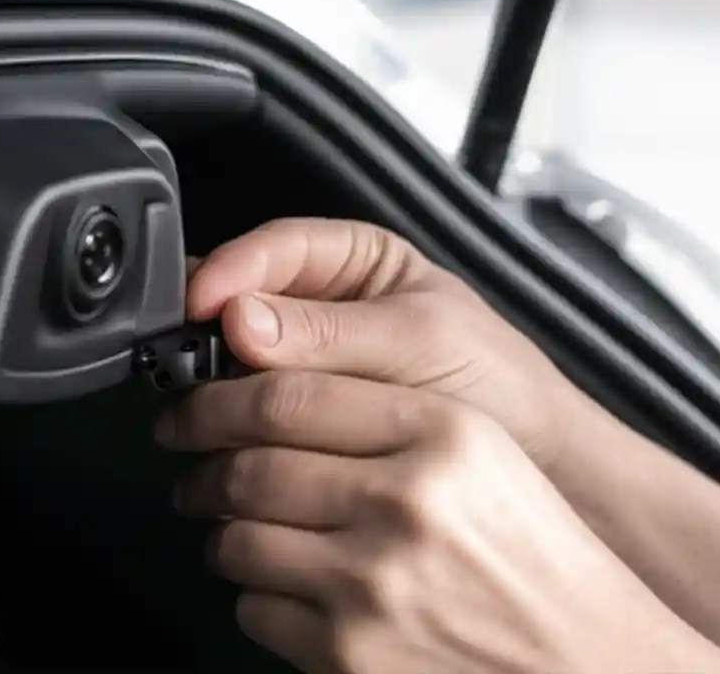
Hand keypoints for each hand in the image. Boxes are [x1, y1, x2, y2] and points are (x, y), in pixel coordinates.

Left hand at [157, 371, 718, 672]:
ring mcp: (372, 583)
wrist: (587, 663)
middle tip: (191, 465)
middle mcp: (406, 502)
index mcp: (442, 434)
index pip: (285, 396)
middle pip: (247, 465)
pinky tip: (286, 587)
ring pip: (235, 539)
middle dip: (199, 465)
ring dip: (218, 533)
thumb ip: (380, 409)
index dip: (216, 399)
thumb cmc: (531, 559)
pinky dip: (252, 596)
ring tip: (232, 527)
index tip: (193, 405)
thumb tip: (260, 388)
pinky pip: (253, 609)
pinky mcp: (348, 653)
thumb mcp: (480, 451)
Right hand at [186, 218, 605, 470]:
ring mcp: (299, 366)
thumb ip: (332, 333)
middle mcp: (315, 308)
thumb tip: (241, 318)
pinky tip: (220, 438)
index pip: (274, 248)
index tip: (200, 304)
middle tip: (185, 365)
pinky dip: (226, 424)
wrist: (534, 471)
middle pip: (235, 302)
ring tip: (196, 410)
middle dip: (207, 332)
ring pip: (228, 360)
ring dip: (209, 383)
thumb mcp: (420, 343)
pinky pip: (242, 410)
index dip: (230, 270)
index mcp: (351, 262)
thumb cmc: (497, 389)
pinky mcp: (291, 421)